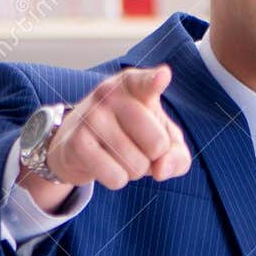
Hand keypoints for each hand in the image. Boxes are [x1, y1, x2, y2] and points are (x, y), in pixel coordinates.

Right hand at [42, 63, 192, 191]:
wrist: (78, 146)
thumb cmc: (130, 138)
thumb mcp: (162, 142)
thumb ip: (177, 155)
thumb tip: (161, 170)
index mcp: (133, 86)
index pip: (145, 83)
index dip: (154, 82)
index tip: (162, 76)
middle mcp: (110, 95)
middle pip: (157, 144)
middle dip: (153, 158)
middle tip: (135, 146)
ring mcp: (91, 117)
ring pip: (137, 166)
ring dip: (133, 170)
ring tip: (116, 153)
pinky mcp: (78, 142)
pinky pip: (117, 178)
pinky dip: (117, 179)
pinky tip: (103, 164)